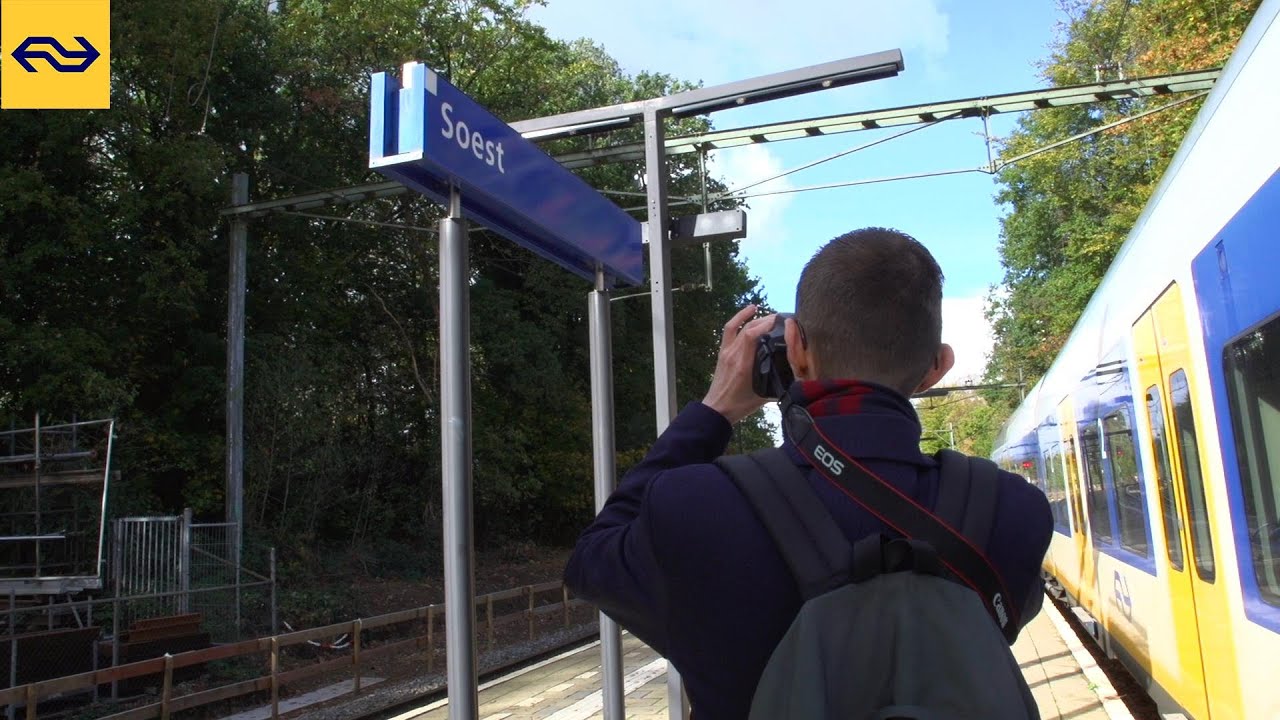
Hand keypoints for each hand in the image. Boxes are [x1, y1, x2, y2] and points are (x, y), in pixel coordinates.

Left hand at [702, 305, 775, 423]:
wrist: (717, 409)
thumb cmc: (740, 405)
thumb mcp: (764, 397)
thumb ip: (779, 384)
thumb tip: (799, 375)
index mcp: (743, 365)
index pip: (752, 335)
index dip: (767, 325)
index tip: (784, 323)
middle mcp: (734, 354)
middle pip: (750, 328)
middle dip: (767, 320)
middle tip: (784, 320)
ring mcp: (727, 351)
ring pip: (741, 326)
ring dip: (756, 318)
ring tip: (771, 315)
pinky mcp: (723, 351)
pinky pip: (730, 329)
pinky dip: (740, 316)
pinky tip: (752, 309)